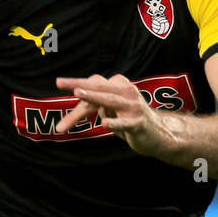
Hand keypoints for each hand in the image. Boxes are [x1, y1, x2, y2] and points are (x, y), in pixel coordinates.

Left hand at [55, 74, 176, 158]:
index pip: (94, 83)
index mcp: (119, 86)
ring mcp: (134, 106)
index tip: (59, 82)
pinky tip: (104, 123)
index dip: (76, 83)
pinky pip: (124, 123)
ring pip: (110, 100)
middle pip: (99, 86)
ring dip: (94, 96)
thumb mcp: (111, 110)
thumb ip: (95, 106)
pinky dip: (114, 122)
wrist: (158, 134)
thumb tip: (79, 104)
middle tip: (60, 82)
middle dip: (79, 84)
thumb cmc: (130, 120)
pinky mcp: (139, 123)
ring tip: (79, 94)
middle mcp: (126, 91)